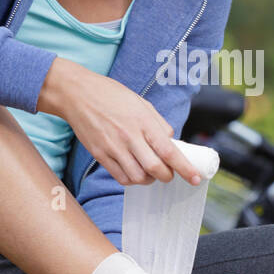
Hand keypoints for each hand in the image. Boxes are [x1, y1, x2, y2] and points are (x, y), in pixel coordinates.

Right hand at [38, 58, 202, 186]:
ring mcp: (113, 147)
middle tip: (169, 173)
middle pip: (155, 169)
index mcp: (144, 122)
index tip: (195, 178)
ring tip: (150, 171)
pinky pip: (120, 177)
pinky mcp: (100, 155)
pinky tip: (134, 170)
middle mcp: (130, 137)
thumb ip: (159, 124)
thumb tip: (171, 142)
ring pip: (138, 177)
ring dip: (149, 179)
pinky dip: (131, 180)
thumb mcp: (142, 103)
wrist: (77, 94)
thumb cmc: (111, 95)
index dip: (185, 168)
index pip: (169, 151)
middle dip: (167, 176)